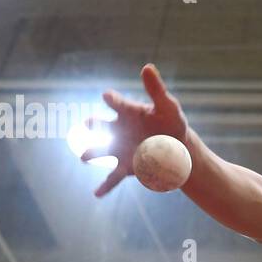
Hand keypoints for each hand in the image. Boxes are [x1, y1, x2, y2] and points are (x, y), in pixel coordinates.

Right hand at [82, 63, 188, 196]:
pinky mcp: (127, 166)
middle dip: (94, 125)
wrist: (178, 149)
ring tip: (83, 157)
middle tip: (87, 123)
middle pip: (101, 125)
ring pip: (101, 151)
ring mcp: (121, 148)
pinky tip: (96, 194)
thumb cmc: (172, 124)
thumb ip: (156, 89)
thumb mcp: (168, 107)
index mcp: (128, 112)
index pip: (117, 103)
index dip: (112, 100)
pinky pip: (113, 177)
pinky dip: (105, 186)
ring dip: (92, 153)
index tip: (108, 98)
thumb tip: (147, 67)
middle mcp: (119, 129)